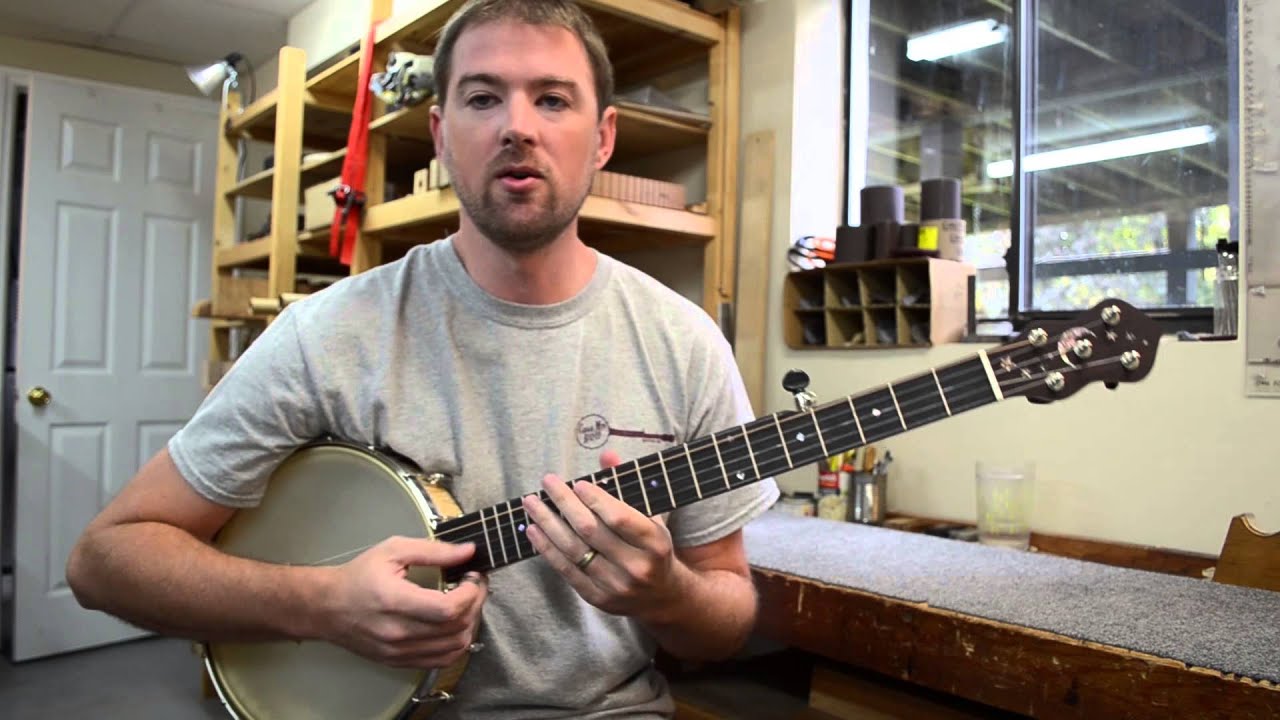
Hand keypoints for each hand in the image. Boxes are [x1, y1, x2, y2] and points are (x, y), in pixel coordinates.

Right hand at [317, 536, 486, 668]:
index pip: (447, 608)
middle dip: (476, 604)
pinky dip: (457, 643)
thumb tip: (467, 552)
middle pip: (456, 628)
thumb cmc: (358, 577)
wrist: (327, 607)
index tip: (474, 576)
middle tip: (475, 585)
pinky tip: (456, 624)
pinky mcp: (400, 661)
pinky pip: (442, 660)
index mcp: (394, 601)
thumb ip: (433, 551)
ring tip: (467, 602)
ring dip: (470, 623)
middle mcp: (397, 632)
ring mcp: (398, 651)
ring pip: (454, 647)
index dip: (471, 593)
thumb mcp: (393, 551)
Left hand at [522, 451, 685, 620]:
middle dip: (564, 503)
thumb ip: (627, 486)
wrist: (662, 596)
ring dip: (548, 523)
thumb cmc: (654, 548)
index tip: (576, 483)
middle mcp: (636, 567)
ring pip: (573, 550)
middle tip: (547, 482)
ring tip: (531, 503)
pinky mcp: (598, 599)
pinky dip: (547, 549)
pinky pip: (566, 571)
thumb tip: (606, 455)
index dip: (595, 498)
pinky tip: (534, 530)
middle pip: (590, 531)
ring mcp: (615, 586)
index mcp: (655, 543)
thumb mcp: (651, 516)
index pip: (618, 517)